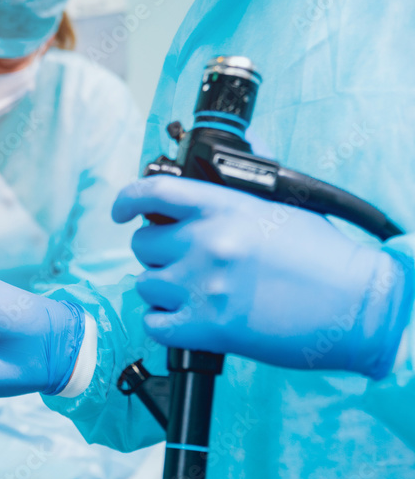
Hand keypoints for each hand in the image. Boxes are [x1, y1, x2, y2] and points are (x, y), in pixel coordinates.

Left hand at [113, 176, 412, 377]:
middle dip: (158, 252)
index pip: (153, 193)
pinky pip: (152, 323)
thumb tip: (242, 149)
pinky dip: (163, 322)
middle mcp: (206, 243)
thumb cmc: (326, 257)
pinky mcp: (205, 328)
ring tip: (193, 291)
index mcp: (224, 207)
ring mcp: (202, 287)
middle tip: (183, 261)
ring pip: (144, 284)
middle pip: (142, 244)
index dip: (127, 201)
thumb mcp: (284, 204)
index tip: (122, 211)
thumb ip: (247, 182)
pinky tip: (186, 318)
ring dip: (162, 288)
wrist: (356, 307)